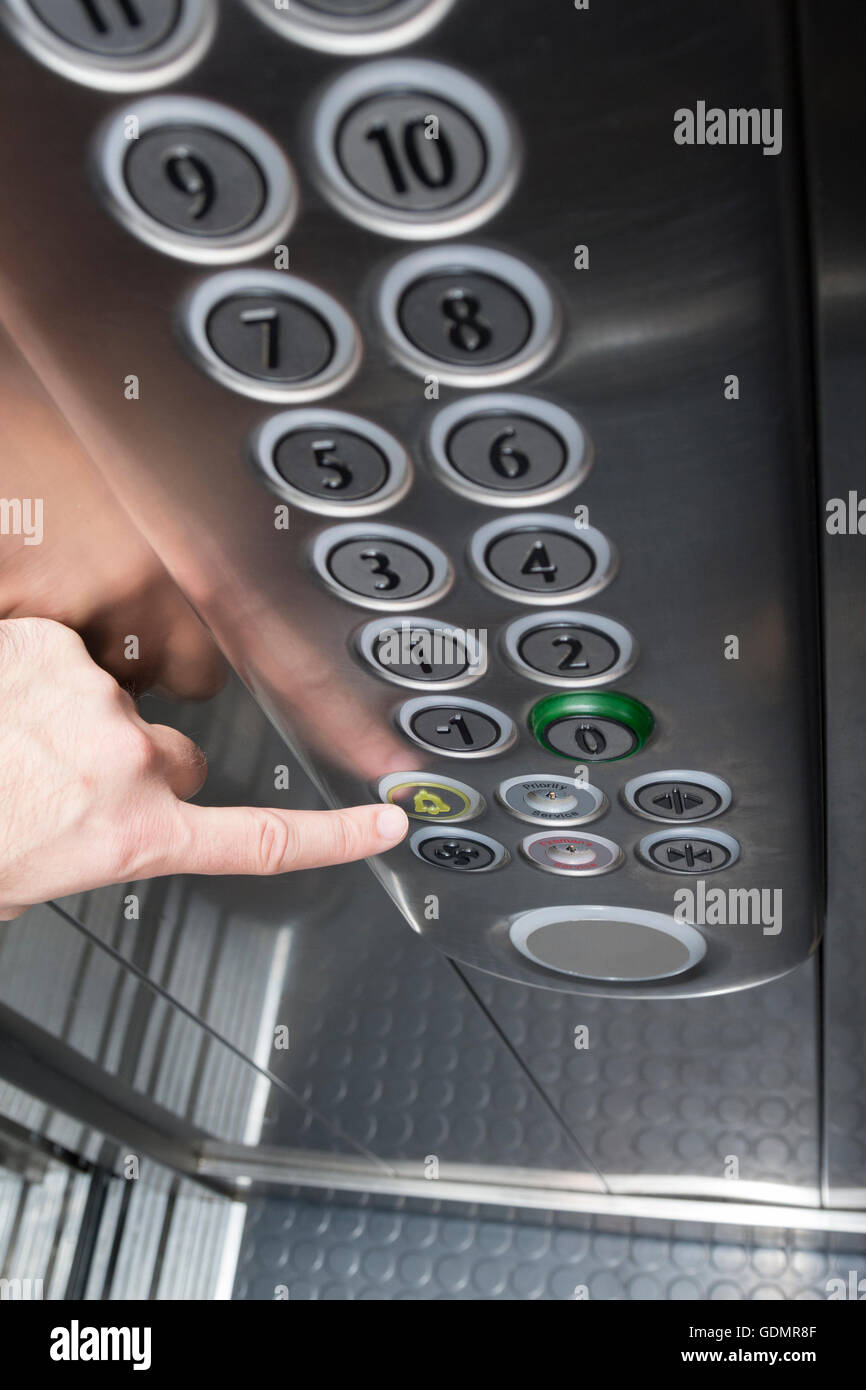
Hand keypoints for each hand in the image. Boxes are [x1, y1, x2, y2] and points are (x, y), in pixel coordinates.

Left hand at [0, 618, 408, 919]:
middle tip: (65, 786)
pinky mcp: (45, 648)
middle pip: (175, 759)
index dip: (333, 835)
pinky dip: (28, 674)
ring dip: (70, 718)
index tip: (384, 822)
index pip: (259, 841)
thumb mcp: (36, 879)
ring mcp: (92, 701)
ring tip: (9, 745)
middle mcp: (130, 765)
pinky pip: (54, 656)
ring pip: (110, 702)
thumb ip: (92, 844)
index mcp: (134, 836)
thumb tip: (86, 822)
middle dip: (135, 765)